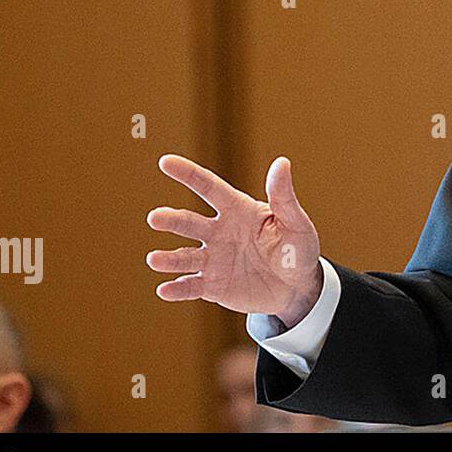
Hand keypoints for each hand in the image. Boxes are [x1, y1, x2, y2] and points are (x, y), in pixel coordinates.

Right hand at [146, 155, 321, 326]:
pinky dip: (177, 289)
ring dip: (169, 258)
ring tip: (154, 259)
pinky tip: (165, 289)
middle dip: (172, 220)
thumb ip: (284, 197)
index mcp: (238, 211)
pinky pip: (191, 286)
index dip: (188, 174)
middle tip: (155, 218)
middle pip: (190, 223)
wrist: (297, 288)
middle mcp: (220, 232)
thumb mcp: (295, 222)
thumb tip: (282, 162)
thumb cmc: (297, 249)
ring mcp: (214, 260)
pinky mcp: (213, 286)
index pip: (209, 187)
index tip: (166, 162)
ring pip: (185, 256)